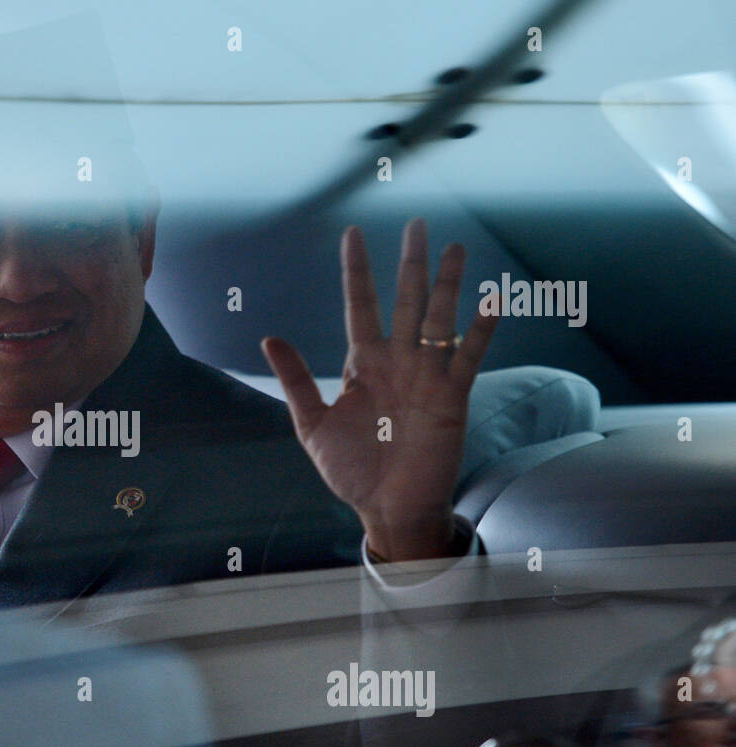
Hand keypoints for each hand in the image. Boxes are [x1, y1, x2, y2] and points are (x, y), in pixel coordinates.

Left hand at [262, 219, 497, 560]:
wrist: (386, 506)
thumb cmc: (351, 469)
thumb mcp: (312, 425)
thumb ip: (296, 380)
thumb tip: (269, 338)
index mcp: (363, 365)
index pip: (360, 306)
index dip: (357, 272)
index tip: (353, 234)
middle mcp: (397, 362)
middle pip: (405, 301)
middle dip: (410, 264)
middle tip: (416, 224)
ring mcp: (427, 376)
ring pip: (439, 320)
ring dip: (448, 285)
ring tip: (454, 249)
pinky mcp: (451, 397)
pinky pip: (468, 358)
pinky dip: (480, 332)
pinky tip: (491, 302)